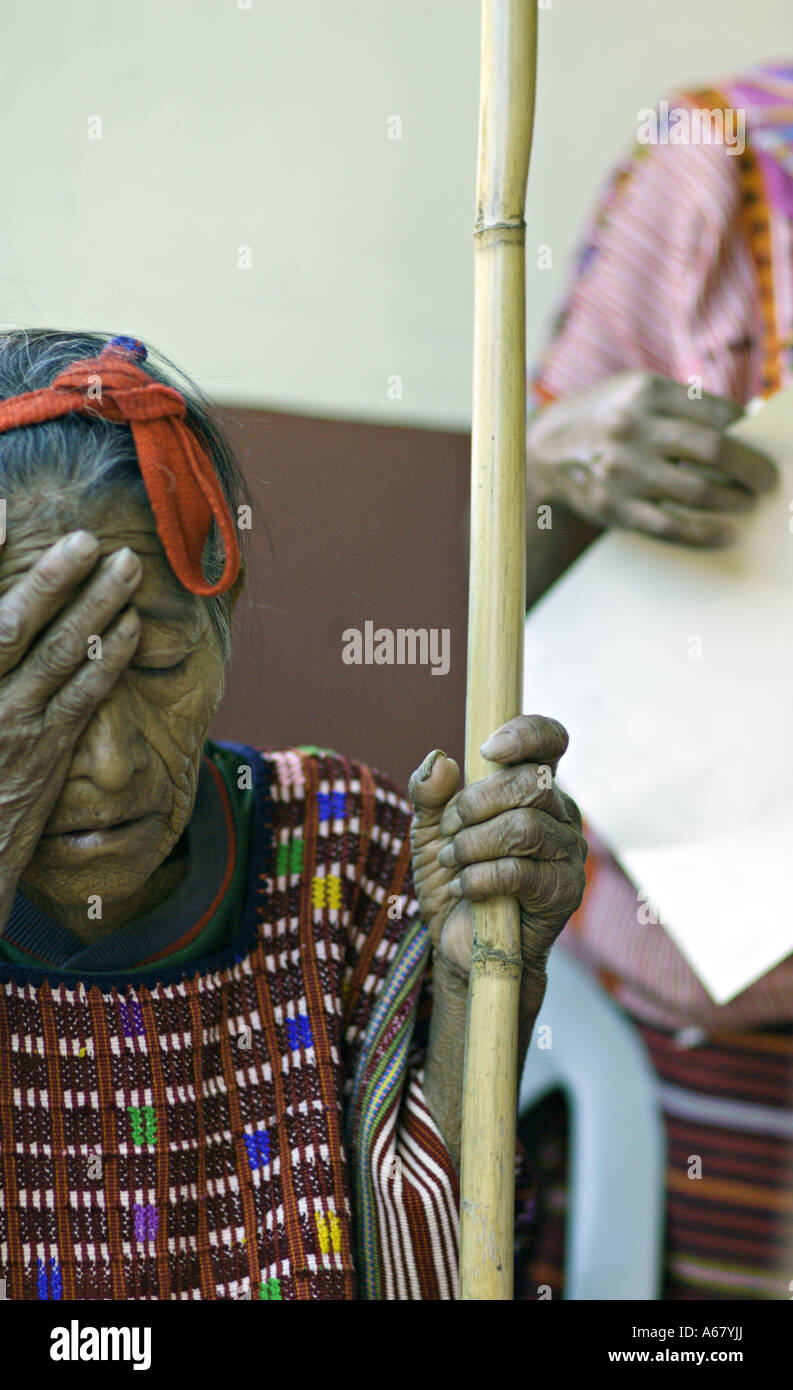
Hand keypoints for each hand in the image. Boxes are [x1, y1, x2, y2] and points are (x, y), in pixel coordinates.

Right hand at [0, 530, 142, 922]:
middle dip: (50, 578)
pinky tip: (133, 626)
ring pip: (58, 656)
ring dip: (96, 605)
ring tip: (126, 565)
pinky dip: (111, 658)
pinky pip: (84, 697)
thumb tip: (7, 596)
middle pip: (10, 627)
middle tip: (85, 538)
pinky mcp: (46, 752)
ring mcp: (10, 725)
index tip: (3, 513)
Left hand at [408, 714, 586, 978]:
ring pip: (524, 828)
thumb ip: (429, 793)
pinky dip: (479, 878)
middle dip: (476, 804)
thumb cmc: (452, 878)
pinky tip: (464, 888)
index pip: (551, 740)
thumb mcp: (429, 830)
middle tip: (449, 830)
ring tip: (452, 861)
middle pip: (531, 783)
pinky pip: (520, 872)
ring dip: (473, 845)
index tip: (487, 750)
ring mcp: (568, 853)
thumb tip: (440, 759)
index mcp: (533, 787)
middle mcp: (560, 814)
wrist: (460, 945)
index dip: (526, 734)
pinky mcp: (564, 892)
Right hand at [526, 371, 775, 545]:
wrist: (542, 452)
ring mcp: (622, 472)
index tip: (759, 444)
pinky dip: (706, 533)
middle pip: (714, 450)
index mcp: (644, 393)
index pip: (717, 413)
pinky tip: (727, 533)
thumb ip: (682, 404)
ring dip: (734, 501)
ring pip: (698, 492)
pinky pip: (671, 527)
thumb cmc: (604, 419)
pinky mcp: (614, 508)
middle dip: (752, 468)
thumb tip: (744, 426)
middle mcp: (632, 430)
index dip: (747, 431)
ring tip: (746, 502)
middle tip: (768, 480)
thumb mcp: (634, 392)